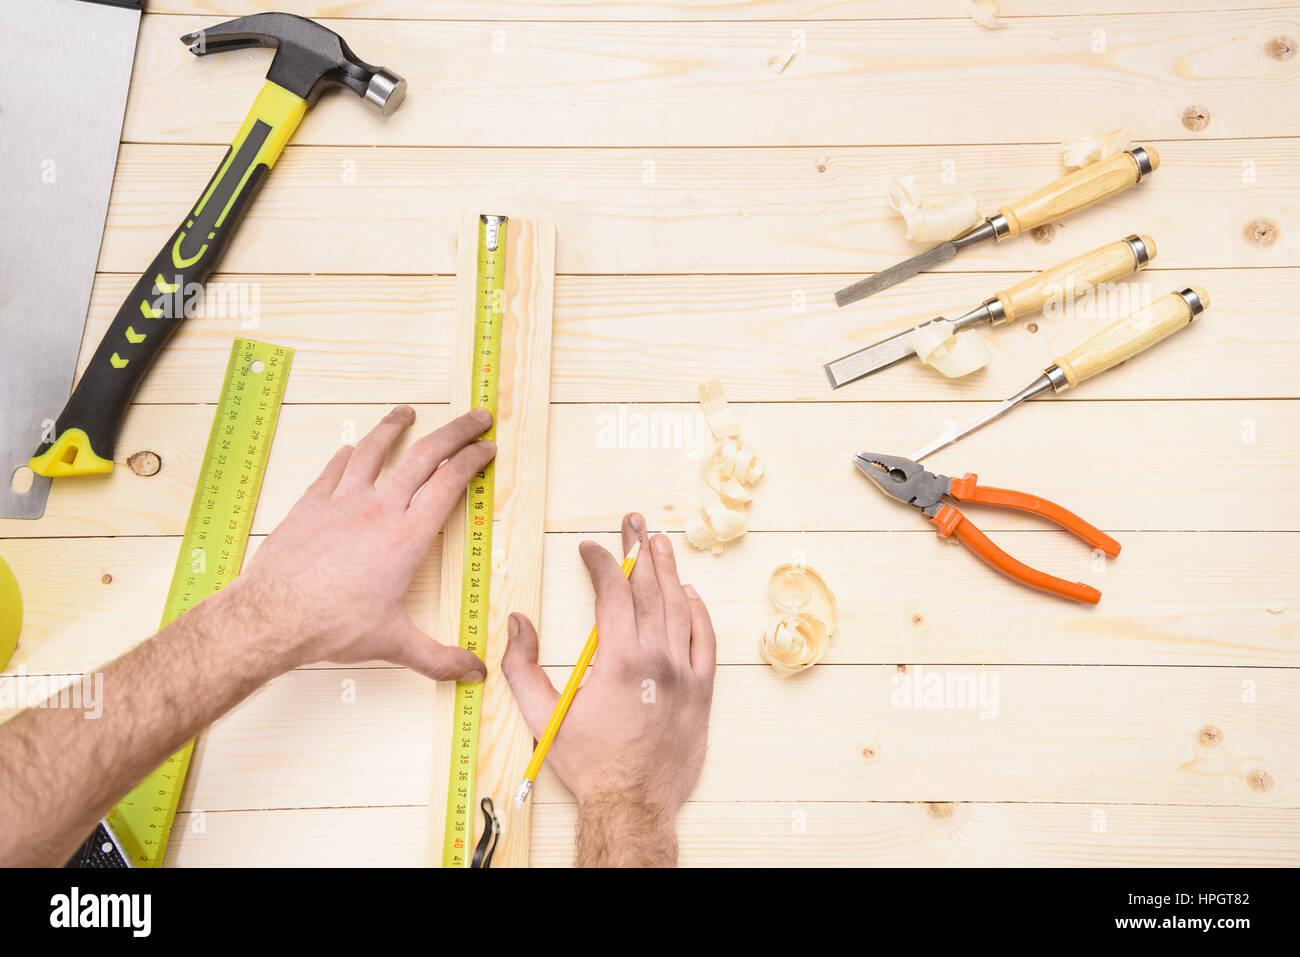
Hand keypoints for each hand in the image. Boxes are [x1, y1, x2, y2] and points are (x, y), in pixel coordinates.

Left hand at [223, 405, 495, 680]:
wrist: (271, 616)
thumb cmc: (330, 628)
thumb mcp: (393, 644)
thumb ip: (439, 657)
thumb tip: (475, 672)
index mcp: (407, 537)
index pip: (450, 483)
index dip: (474, 460)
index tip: (487, 448)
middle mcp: (378, 509)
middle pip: (425, 454)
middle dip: (456, 430)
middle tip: (476, 416)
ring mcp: (342, 501)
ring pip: (376, 449)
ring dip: (396, 426)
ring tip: (408, 413)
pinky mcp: (311, 504)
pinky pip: (334, 469)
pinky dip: (350, 454)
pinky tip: (353, 449)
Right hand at [502, 513, 715, 818]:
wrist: (632, 804)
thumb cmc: (588, 763)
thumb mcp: (542, 716)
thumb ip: (522, 666)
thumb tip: (518, 623)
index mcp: (618, 660)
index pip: (613, 593)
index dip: (602, 563)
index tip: (590, 548)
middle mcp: (656, 659)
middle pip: (651, 590)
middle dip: (639, 551)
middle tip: (635, 522)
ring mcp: (684, 674)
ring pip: (680, 608)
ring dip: (669, 571)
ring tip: (660, 543)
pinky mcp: (702, 691)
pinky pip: (705, 640)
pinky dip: (698, 613)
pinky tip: (688, 593)